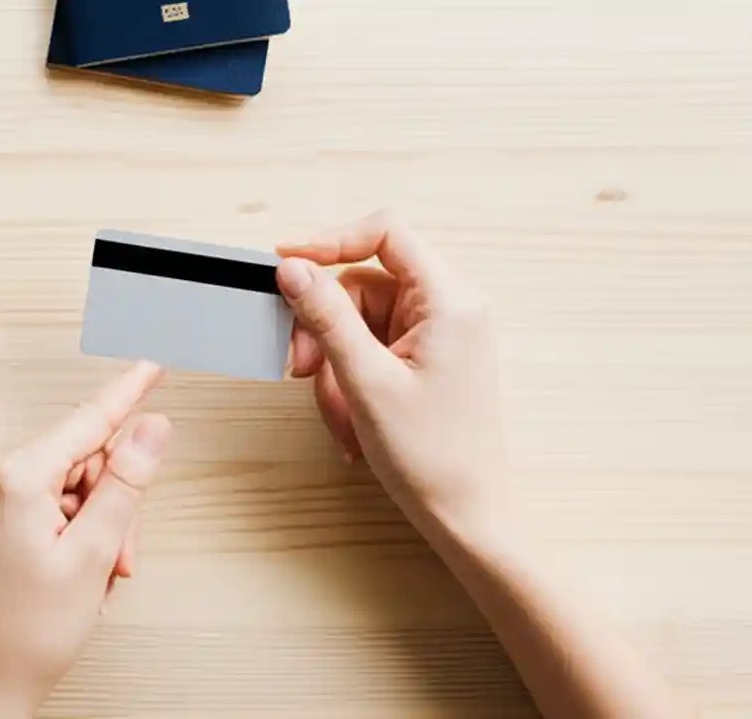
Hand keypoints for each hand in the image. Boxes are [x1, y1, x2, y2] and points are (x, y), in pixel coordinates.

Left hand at [0, 362, 171, 718]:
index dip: (127, 396)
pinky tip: (64, 571)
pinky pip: (30, 504)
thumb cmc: (21, 637)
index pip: (87, 422)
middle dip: (107, 505)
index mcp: (11, 478)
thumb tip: (149, 429)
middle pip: (75, 463)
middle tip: (118, 556)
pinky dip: (59, 532)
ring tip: (88, 578)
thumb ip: (125, 483)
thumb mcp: (93, 555)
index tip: (149, 369)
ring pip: (57, 487)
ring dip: (86, 526)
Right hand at [276, 211, 506, 527]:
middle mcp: (450, 308)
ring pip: (358, 323)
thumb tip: (293, 268)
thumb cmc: (432, 457)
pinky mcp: (425, 360)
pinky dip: (350, 382)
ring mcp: (438, 335)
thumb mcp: (365, 381)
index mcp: (450, 300)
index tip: (285, 263)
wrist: (466, 517)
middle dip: (325, 328)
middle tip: (300, 367)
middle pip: (361, 284)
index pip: (385, 233)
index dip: (330, 240)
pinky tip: (353, 421)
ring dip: (335, 367)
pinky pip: (370, 350)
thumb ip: (327, 316)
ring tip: (342, 415)